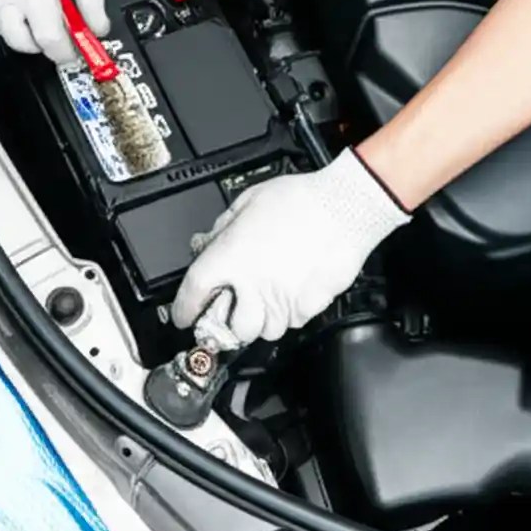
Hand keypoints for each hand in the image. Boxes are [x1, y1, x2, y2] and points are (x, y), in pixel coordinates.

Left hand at [172, 149, 409, 343]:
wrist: (346, 206)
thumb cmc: (300, 200)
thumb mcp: (247, 201)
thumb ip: (222, 228)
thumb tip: (206, 243)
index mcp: (229, 257)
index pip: (192, 295)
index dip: (184, 309)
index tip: (184, 315)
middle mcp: (252, 284)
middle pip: (233, 329)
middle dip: (232, 322)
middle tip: (236, 307)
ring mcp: (282, 299)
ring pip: (265, 331)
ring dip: (263, 320)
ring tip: (268, 296)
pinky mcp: (309, 305)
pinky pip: (293, 322)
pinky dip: (290, 313)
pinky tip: (293, 289)